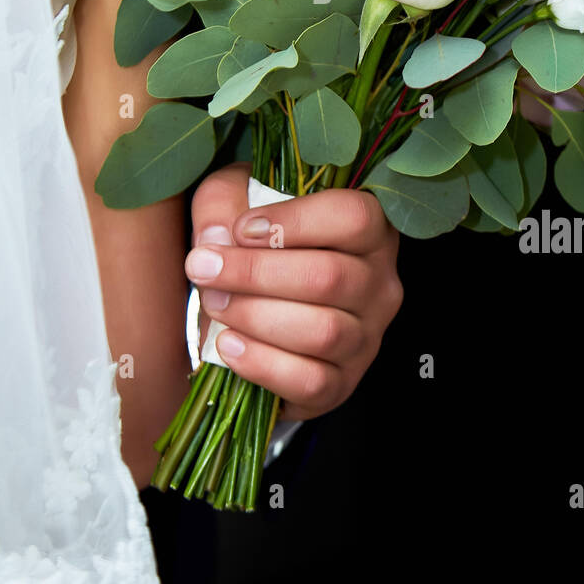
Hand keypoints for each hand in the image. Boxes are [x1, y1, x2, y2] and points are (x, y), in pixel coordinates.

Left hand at [187, 162, 402, 420]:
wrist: (260, 303)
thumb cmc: (257, 241)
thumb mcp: (238, 200)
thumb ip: (224, 202)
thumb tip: (216, 240)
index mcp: (370, 230)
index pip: (353, 218)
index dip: (293, 223)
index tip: (239, 230)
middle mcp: (380, 284)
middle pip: (329, 277)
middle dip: (254, 273)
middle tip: (204, 269)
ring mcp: (367, 338)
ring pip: (323, 331)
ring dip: (255, 317)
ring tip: (214, 304)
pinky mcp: (343, 383)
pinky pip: (312, 382)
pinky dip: (263, 364)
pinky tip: (229, 345)